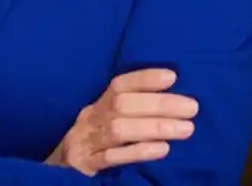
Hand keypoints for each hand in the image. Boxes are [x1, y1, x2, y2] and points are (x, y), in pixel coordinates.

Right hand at [47, 68, 198, 175]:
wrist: (58, 173)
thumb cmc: (94, 146)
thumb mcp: (106, 125)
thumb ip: (130, 113)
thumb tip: (174, 101)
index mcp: (96, 107)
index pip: (118, 86)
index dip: (144, 79)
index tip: (172, 77)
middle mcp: (89, 120)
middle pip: (120, 105)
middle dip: (158, 104)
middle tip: (192, 107)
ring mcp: (85, 142)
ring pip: (118, 129)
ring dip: (154, 126)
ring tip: (186, 128)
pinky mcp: (84, 164)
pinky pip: (111, 157)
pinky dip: (138, 151)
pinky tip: (162, 149)